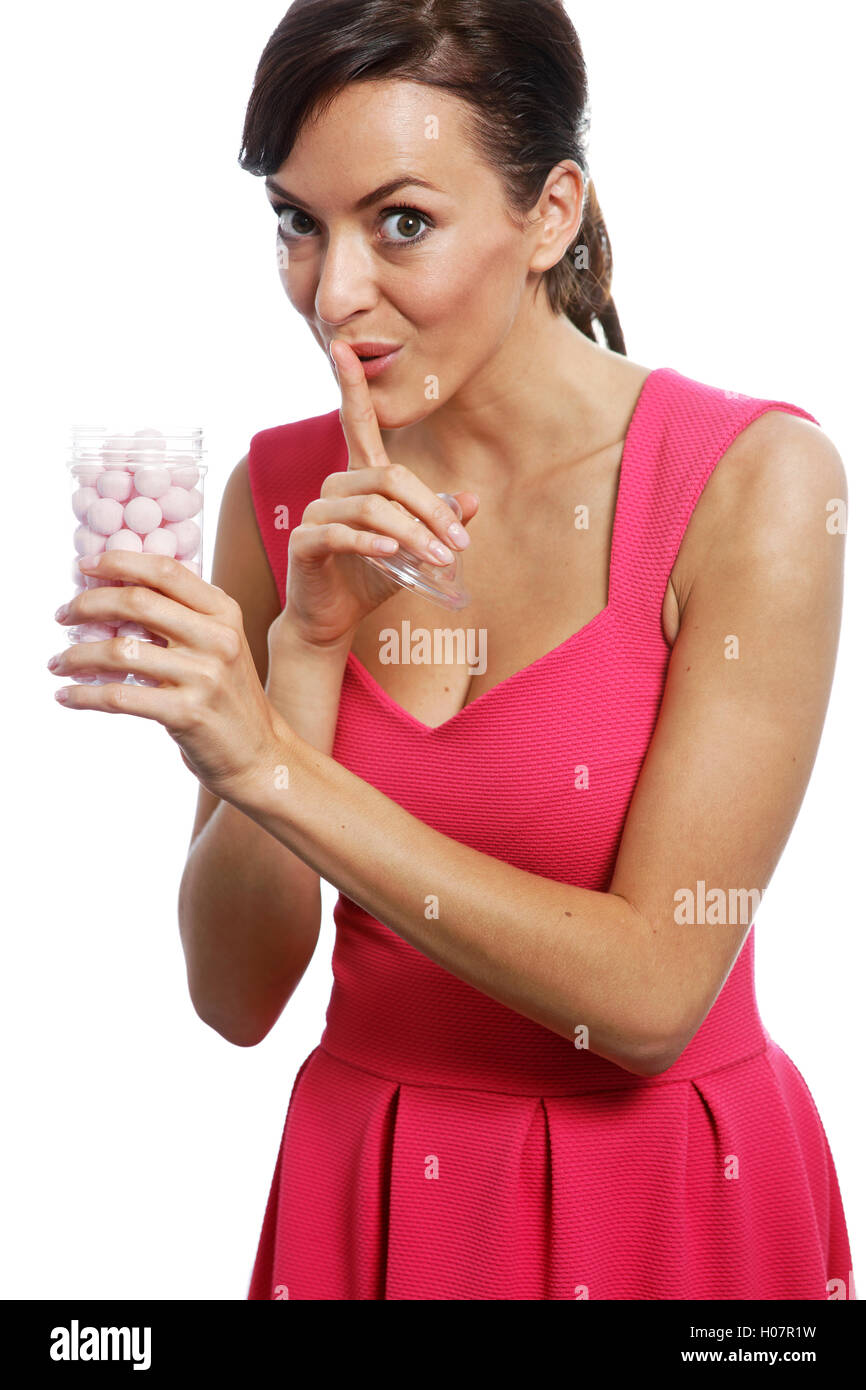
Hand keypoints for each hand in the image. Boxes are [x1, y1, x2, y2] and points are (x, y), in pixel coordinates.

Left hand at [48, 552, 281, 804]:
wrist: (260, 754)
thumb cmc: (226, 697)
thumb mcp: (218, 646)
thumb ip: (181, 616)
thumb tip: (114, 591)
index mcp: (224, 612)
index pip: (164, 571)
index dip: (118, 562)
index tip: (83, 566)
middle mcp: (218, 638)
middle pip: (136, 602)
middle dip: (87, 604)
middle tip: (62, 615)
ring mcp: (205, 676)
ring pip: (120, 651)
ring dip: (76, 655)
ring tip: (58, 662)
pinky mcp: (188, 713)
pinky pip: (119, 696)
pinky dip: (84, 695)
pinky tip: (66, 695)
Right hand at [269, 338, 479, 653]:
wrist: (332, 620)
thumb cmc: (370, 579)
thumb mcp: (415, 550)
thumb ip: (438, 521)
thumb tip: (471, 498)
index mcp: (360, 480)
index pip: (356, 423)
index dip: (349, 387)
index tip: (342, 348)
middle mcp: (335, 488)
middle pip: (389, 477)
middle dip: (431, 509)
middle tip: (459, 543)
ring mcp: (315, 514)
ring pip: (371, 506)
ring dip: (412, 533)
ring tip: (439, 559)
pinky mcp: (303, 543)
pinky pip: (340, 533)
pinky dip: (370, 542)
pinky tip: (391, 554)